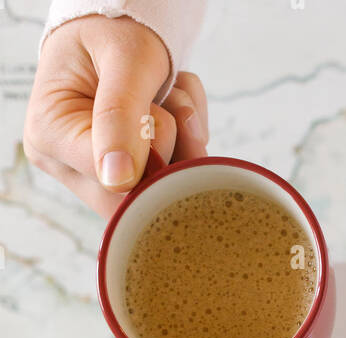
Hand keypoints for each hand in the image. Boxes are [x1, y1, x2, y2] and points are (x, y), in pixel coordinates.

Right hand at [24, 16, 207, 217]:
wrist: (119, 26)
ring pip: (160, 191)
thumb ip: (121, 113)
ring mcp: (99, 176)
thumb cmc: (112, 31)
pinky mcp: (130, 178)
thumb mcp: (124, 57)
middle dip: (172, 147)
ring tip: (169, 96)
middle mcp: (68, 166)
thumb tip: (118, 179)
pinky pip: (174, 180)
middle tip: (170, 101)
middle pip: (136, 197)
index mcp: (49, 137)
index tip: (160, 108)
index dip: (152, 149)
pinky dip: (189, 142)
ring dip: (185, 141)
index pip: (112, 180)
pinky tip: (172, 109)